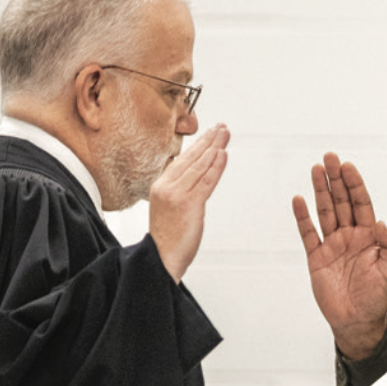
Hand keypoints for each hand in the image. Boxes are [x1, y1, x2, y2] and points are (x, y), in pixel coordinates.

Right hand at [149, 123, 230, 283]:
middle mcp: (167, 187)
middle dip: (208, 140)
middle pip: (192, 158)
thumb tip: (194, 177)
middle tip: (221, 128)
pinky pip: (206, 181)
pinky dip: (216, 166)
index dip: (197, 145)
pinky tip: (223, 154)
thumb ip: (179, 191)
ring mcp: (178, 195)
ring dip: (215, 148)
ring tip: (225, 135)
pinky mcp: (189, 204)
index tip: (209, 134)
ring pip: (200, 166)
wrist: (161, 257)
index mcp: (161, 186)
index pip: (182, 159)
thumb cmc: (167, 238)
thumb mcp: (168, 208)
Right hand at [293, 152, 386, 359]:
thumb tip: (384, 223)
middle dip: (336, 179)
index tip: (348, 167)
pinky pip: (308, 233)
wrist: (357, 322)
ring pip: (325, 212)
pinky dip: (303, 217)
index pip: (361, 203)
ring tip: (316, 170)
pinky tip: (299, 201)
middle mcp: (350, 236)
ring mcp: (333, 245)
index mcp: (370, 237)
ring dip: (320, 191)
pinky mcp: (318, 258)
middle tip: (330, 159)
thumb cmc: (376, 299)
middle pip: (341, 201)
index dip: (355, 185)